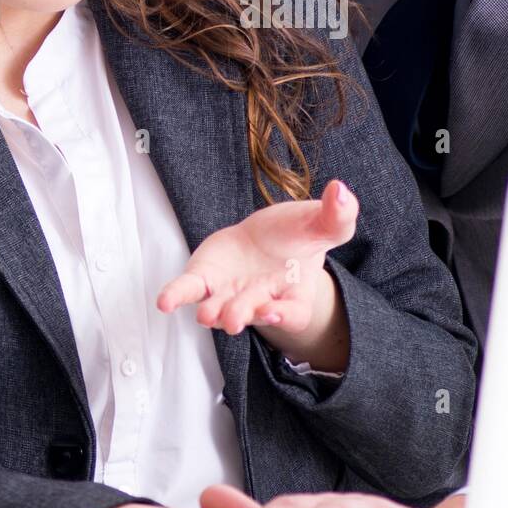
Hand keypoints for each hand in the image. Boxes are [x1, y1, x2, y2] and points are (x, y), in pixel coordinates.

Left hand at [157, 179, 357, 368]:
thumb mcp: (321, 223)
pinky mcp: (205, 280)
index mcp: (294, 293)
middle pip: (252, 311)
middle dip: (242, 313)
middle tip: (233, 317)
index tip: (275, 311)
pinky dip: (177, 296)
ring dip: (212, 313)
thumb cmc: (296, 237)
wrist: (267, 237)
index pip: (294, 312)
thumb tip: (341, 191)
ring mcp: (230, 293)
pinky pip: (190, 291)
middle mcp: (261, 300)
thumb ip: (336, 215)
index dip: (286, 315)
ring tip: (207, 314)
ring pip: (220, 309)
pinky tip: (166, 300)